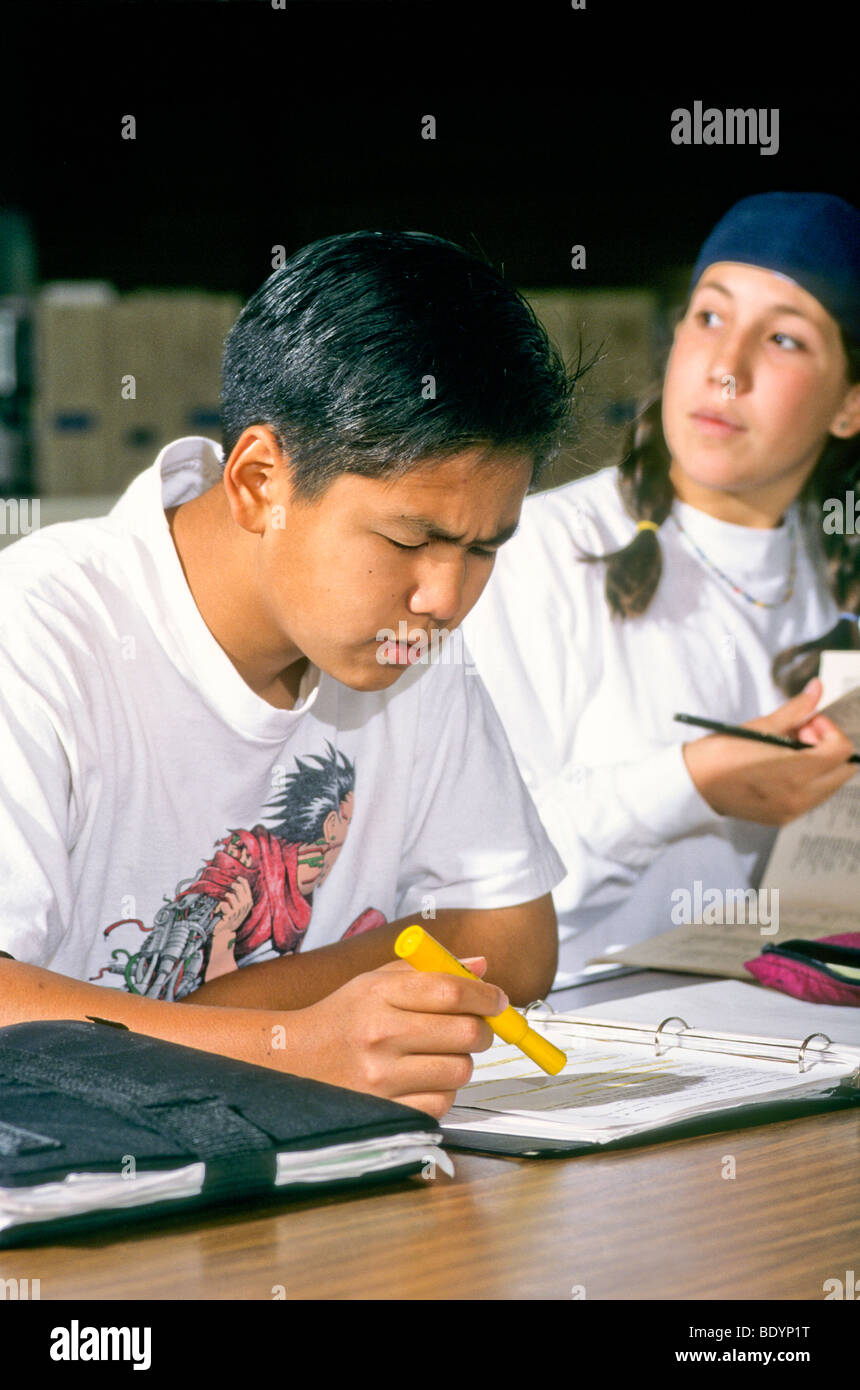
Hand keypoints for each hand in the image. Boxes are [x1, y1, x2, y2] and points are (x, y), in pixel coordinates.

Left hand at [217, 877, 252, 933]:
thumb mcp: (240, 905)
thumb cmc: (232, 915)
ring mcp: (238, 911)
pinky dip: (221, 905)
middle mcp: (245, 906)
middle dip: (233, 886)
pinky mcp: (230, 915)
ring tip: (225, 900)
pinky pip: (224, 904)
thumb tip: (238, 881)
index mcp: (249, 902)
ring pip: (231, 896)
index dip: (242, 880)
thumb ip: (241, 894)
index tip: (237, 878)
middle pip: (239, 889)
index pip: (247, 887)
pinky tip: (221, 909)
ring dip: (226, 896)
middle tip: (230, 886)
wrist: (227, 930)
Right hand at [274, 955, 504, 1118]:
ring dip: (462, 1062)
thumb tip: (482, 967)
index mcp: (379, 994)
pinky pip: (443, 1103)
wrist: (293, 1061)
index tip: (497, 999)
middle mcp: (380, 1034)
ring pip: (460, 1070)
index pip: (451, 990)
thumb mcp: (375, 982)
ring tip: (442, 1054)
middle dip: (483, 1030)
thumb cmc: (343, 1018)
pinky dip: (443, 1091)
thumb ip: (429, 971)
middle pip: (466, 1032)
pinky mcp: (385, 1111)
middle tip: (477, 1028)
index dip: (486, 994)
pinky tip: (425, 1079)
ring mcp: (381, 1077)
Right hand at [682, 679, 858, 824]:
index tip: (806, 722)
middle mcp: (799, 797)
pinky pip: (811, 798)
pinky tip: (781, 767)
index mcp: (796, 773)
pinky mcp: (782, 818)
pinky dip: (807, 779)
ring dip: (819, 764)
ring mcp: (792, 811)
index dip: (829, 729)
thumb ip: (795, 710)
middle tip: (800, 734)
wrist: (692, 784)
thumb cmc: (721, 753)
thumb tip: (817, 688)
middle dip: (828, 747)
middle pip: (844, 770)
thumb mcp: (760, 726)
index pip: (841, 750)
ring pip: (830, 785)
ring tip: (788, 751)